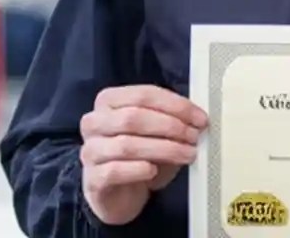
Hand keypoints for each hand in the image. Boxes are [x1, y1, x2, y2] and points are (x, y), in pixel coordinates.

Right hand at [79, 84, 207, 225]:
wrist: (118, 193)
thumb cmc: (138, 157)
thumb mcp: (156, 133)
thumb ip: (171, 120)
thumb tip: (197, 119)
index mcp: (109, 101)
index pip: (143, 95)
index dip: (175, 105)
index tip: (199, 118)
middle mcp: (94, 122)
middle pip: (134, 117)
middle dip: (170, 126)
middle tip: (193, 137)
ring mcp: (90, 151)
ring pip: (127, 145)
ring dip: (164, 149)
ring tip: (186, 155)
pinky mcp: (93, 179)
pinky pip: (115, 171)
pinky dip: (139, 170)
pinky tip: (153, 171)